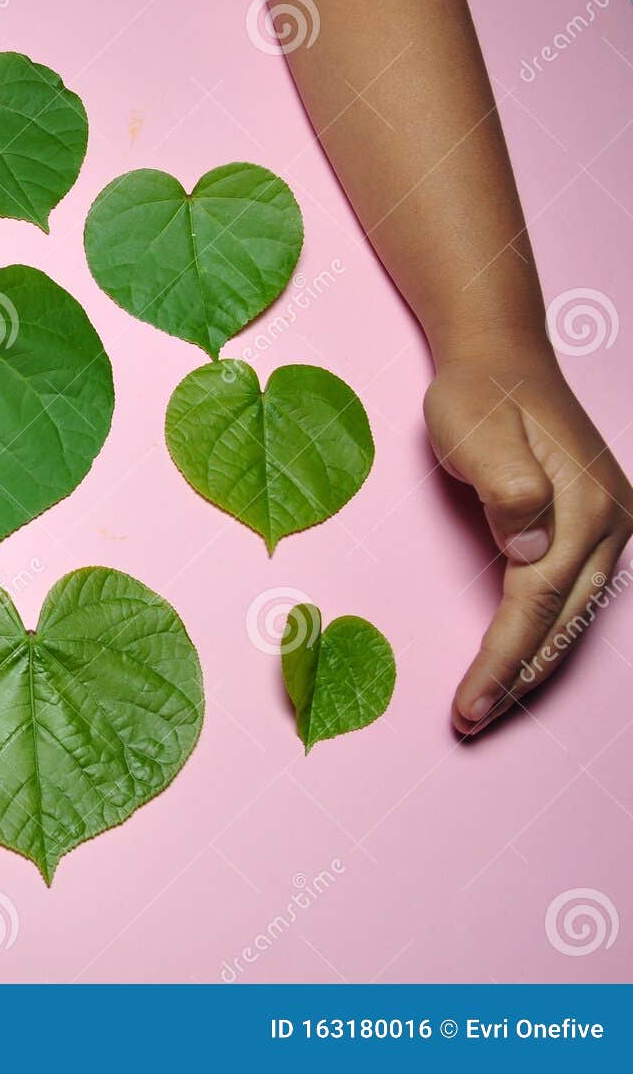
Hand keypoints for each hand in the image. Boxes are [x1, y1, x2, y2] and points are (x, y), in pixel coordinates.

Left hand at [423, 343, 631, 735]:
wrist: (502, 357)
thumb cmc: (478, 396)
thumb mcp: (477, 431)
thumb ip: (506, 489)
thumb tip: (532, 553)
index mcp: (584, 507)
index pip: (535, 606)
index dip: (501, 662)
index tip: (466, 706)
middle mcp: (612, 522)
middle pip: (562, 624)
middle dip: (516, 679)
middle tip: (469, 722)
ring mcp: (612, 524)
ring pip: (574, 617)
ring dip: (533, 663)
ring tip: (487, 703)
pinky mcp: (600, 523)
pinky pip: (574, 594)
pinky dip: (546, 631)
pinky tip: (520, 657)